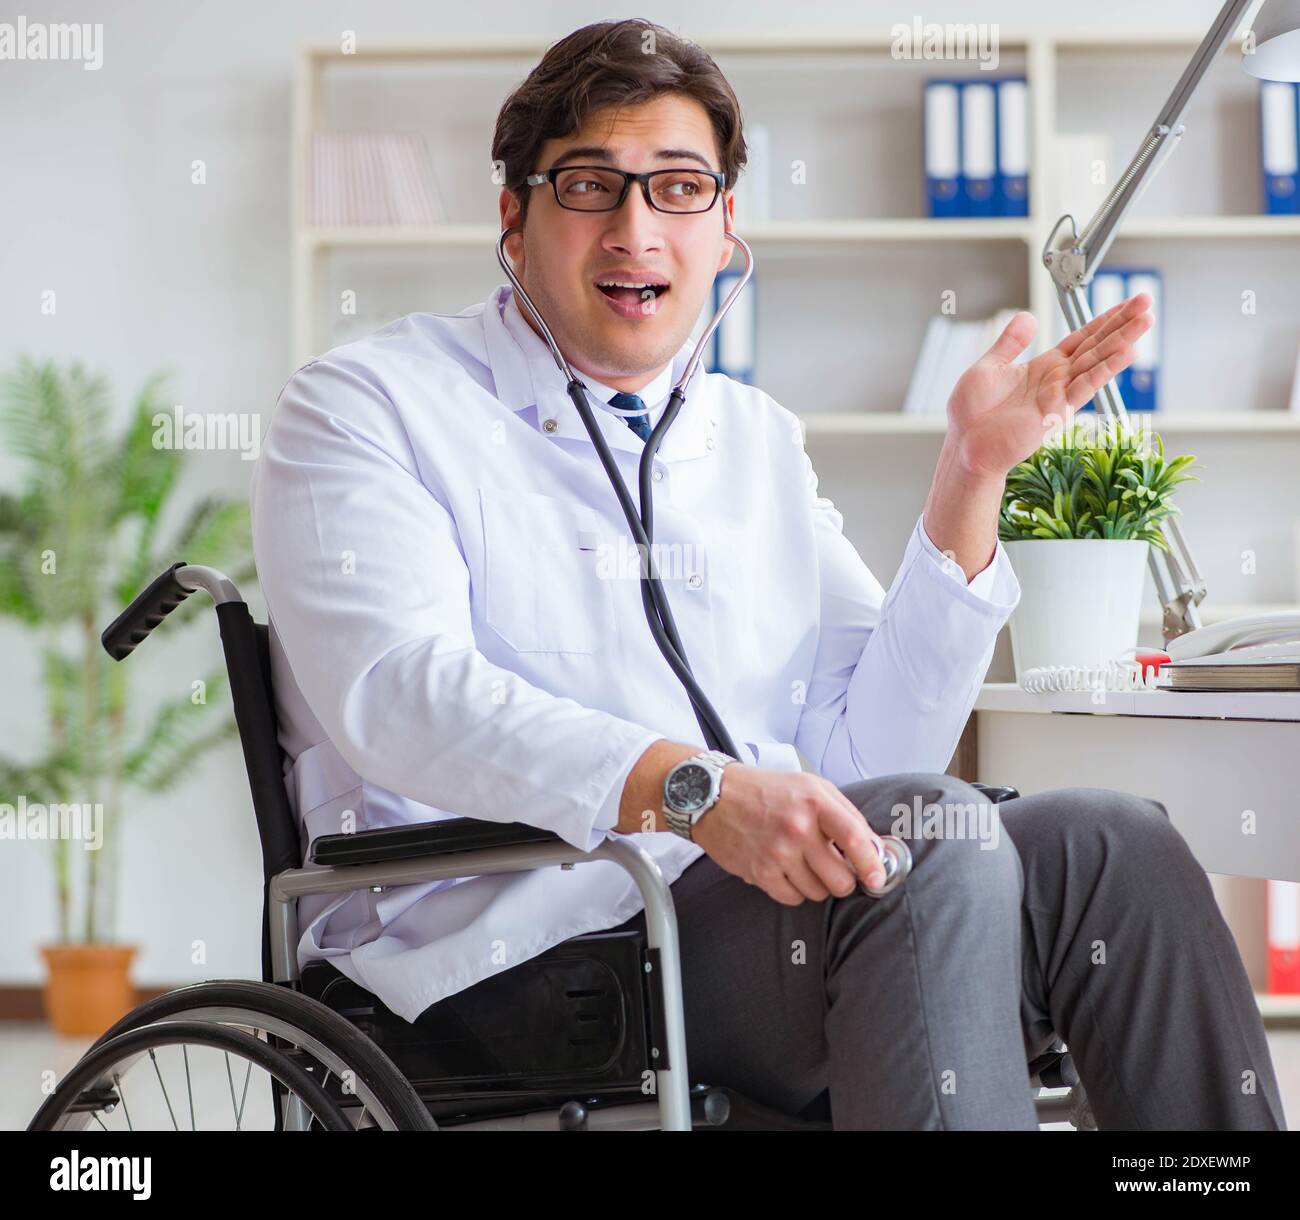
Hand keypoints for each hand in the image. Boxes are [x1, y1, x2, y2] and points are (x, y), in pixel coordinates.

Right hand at [691, 765, 884, 905]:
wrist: (714, 796)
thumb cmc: (766, 790)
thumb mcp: (811, 786)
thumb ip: (846, 814)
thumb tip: (875, 847)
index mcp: (814, 801)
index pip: (855, 839)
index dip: (872, 864)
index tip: (877, 878)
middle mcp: (797, 828)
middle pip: (841, 879)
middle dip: (845, 880)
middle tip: (837, 870)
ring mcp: (777, 853)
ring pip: (819, 892)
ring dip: (819, 884)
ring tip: (806, 865)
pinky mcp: (760, 872)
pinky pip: (793, 898)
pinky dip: (796, 890)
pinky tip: (788, 872)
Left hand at [946, 293, 1154, 479]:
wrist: (966, 444)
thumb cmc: (972, 413)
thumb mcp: (988, 366)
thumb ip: (1010, 342)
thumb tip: (1027, 316)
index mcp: (1043, 367)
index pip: (1081, 338)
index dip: (1104, 320)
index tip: (1127, 303)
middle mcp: (1057, 379)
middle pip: (1096, 345)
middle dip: (1122, 323)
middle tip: (1147, 300)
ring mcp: (1059, 395)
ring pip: (1096, 362)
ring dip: (1122, 341)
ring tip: (1146, 320)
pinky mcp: (1056, 411)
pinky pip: (1084, 386)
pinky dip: (1104, 369)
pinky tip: (1125, 353)